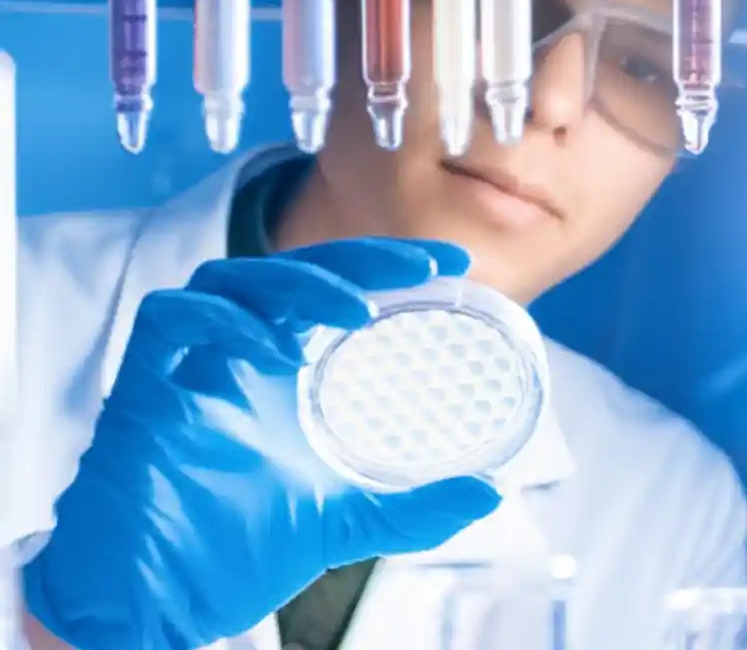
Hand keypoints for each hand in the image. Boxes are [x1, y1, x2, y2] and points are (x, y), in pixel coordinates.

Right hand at [23, 238, 501, 649]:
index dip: (390, 268)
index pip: (338, 293)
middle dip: (361, 259)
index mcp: (287, 376)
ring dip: (298, 282)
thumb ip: (416, 507)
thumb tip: (488, 492)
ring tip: (355, 310)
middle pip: (294, 272)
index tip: (457, 265)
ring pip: (232, 278)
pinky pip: (168, 315)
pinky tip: (270, 348)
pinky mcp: (143, 384)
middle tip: (423, 264)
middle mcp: (241, 358)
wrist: (161, 600)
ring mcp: (191, 366)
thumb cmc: (238, 551)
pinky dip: (221, 318)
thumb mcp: (347, 521)